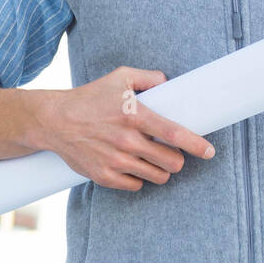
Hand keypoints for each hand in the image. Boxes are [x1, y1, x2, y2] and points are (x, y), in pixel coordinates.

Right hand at [34, 66, 215, 191]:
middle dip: (178, 159)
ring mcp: (115, 161)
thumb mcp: (120, 77)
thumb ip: (148, 77)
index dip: (196, 144)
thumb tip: (168, 81)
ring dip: (162, 170)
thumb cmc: (90, 97)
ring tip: (156, 160)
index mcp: (134, 115)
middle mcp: (127, 140)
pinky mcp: (104, 176)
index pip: (173, 134)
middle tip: (173, 153)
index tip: (210, 151)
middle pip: (171, 161)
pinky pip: (136, 185)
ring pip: (157, 176)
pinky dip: (140, 178)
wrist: (54, 120)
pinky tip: (135, 166)